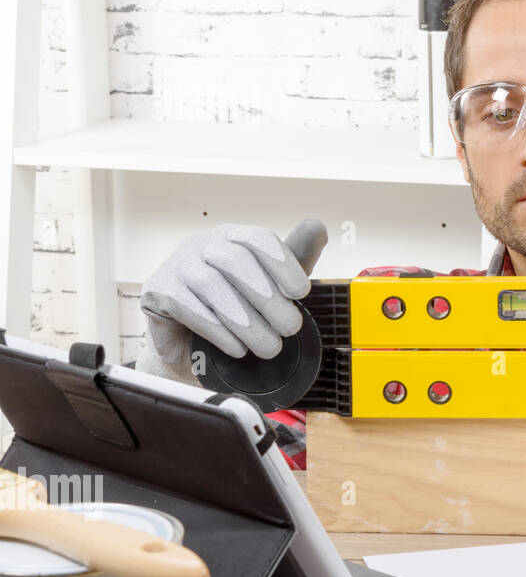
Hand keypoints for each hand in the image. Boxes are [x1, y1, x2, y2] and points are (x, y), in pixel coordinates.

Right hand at [135, 219, 327, 383]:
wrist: (189, 343)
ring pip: (211, 285)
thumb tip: (318, 228)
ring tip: (269, 346)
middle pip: (235, 260)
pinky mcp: (157, 291)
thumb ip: (294, 261)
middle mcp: (203, 245)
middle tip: (290, 328)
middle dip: (268, 297)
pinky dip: (218, 331)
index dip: (283, 263)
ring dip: (246, 320)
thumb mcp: (268, 284)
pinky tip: (238, 348)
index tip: (302, 292)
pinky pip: (188, 307)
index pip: (258, 239)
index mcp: (233, 237)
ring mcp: (177, 266)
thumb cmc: (234, 307)